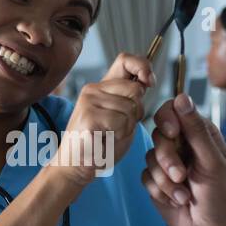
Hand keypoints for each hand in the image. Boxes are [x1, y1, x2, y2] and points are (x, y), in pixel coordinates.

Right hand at [48, 53, 153, 186]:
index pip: (125, 60)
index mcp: (102, 86)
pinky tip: (106, 139)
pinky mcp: (89, 116)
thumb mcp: (122, 116)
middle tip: (120, 126)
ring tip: (110, 134)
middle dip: (137, 112)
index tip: (149, 82)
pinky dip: (120, 135)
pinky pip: (121, 122)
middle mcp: (93, 89)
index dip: (143, 66)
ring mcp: (89, 101)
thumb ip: (131, 98)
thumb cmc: (101, 143)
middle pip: (135, 90)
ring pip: (130, 109)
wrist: (76, 165)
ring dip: (128, 127)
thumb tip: (146, 81)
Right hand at [142, 94, 225, 225]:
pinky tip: (176, 201)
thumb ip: (196, 130)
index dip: (167, 118)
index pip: (174, 111)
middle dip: (167, 158)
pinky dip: (160, 190)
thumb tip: (181, 97)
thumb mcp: (211, 162)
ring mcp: (167, 163)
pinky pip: (145, 177)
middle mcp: (182, 145)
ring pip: (149, 157)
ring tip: (183, 195)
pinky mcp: (155, 181)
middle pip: (158, 135)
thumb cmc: (219, 196)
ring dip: (165, 180)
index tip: (171, 132)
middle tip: (180, 175)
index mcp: (200, 134)